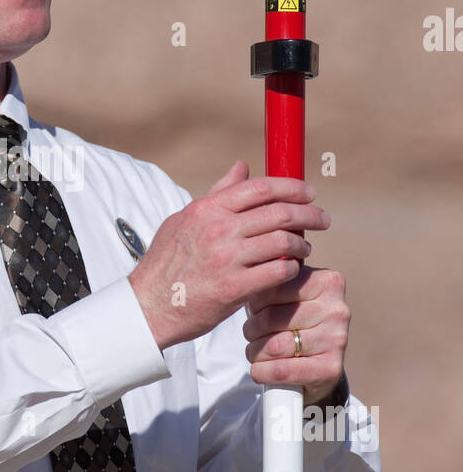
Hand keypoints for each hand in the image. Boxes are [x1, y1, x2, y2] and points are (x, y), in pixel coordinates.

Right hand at [128, 159, 329, 351]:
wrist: (148, 305)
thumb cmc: (166, 262)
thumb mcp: (184, 219)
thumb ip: (218, 193)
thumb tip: (243, 166)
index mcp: (207, 209)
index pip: (261, 188)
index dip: (292, 188)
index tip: (309, 193)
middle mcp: (218, 230)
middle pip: (279, 213)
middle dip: (309, 214)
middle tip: (323, 219)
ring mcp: (227, 259)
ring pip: (283, 242)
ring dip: (302, 244)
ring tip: (305, 248)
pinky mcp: (234, 288)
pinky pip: (278, 272)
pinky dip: (291, 269)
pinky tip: (291, 269)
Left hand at [242, 262, 350, 406]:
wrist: (320, 361)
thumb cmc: (297, 321)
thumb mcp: (289, 294)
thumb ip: (275, 278)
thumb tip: (254, 266)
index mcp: (328, 282)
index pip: (274, 288)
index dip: (255, 303)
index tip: (255, 310)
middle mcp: (337, 309)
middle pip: (271, 318)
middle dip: (251, 329)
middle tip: (251, 334)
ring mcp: (337, 339)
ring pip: (274, 346)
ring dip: (254, 351)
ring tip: (255, 350)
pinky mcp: (331, 368)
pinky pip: (282, 370)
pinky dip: (261, 371)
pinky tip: (259, 369)